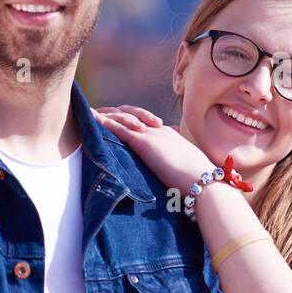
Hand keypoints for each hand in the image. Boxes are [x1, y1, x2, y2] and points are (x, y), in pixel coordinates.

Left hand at [92, 105, 211, 191]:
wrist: (203, 180)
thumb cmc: (197, 179)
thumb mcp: (185, 165)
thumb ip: (177, 162)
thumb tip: (175, 172)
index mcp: (168, 134)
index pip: (143, 120)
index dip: (128, 118)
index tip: (115, 119)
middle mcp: (158, 129)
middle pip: (131, 113)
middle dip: (113, 112)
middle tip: (97, 113)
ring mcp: (151, 134)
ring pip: (123, 118)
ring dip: (104, 114)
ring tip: (89, 114)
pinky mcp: (144, 143)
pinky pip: (120, 128)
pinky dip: (105, 123)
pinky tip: (93, 120)